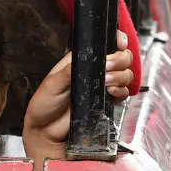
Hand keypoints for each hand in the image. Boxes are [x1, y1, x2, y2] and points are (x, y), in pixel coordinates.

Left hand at [23, 31, 133, 170]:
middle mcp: (96, 70)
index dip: (118, 40)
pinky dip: (122, 91)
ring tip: (106, 83)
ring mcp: (103, 86)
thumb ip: (68, 71)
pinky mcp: (106, 102)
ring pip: (125, 74)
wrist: (46, 131)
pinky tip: (111, 93)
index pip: (105, 43)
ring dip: (120, 76)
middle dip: (120, 60)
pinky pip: (123, 93)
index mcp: (82, 59)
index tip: (120, 44)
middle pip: (122, 57)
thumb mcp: (52, 83)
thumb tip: (85, 60)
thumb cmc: (45, 104)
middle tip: (108, 68)